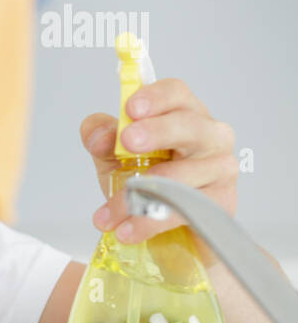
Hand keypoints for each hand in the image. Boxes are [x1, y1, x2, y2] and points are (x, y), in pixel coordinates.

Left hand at [79, 77, 237, 244]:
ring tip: (107, 215)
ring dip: (138, 196)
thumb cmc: (146, 181)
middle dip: (156, 132)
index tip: (131, 109)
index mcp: (182, 114)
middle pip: (188, 125)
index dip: (155, 98)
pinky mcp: (223, 201)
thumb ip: (101, 139)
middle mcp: (209, 135)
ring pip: (181, 175)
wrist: (165, 225)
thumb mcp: (114, 157)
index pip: (176, 93)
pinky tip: (129, 230)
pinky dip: (152, 221)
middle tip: (125, 144)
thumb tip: (100, 135)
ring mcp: (221, 167)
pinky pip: (186, 209)